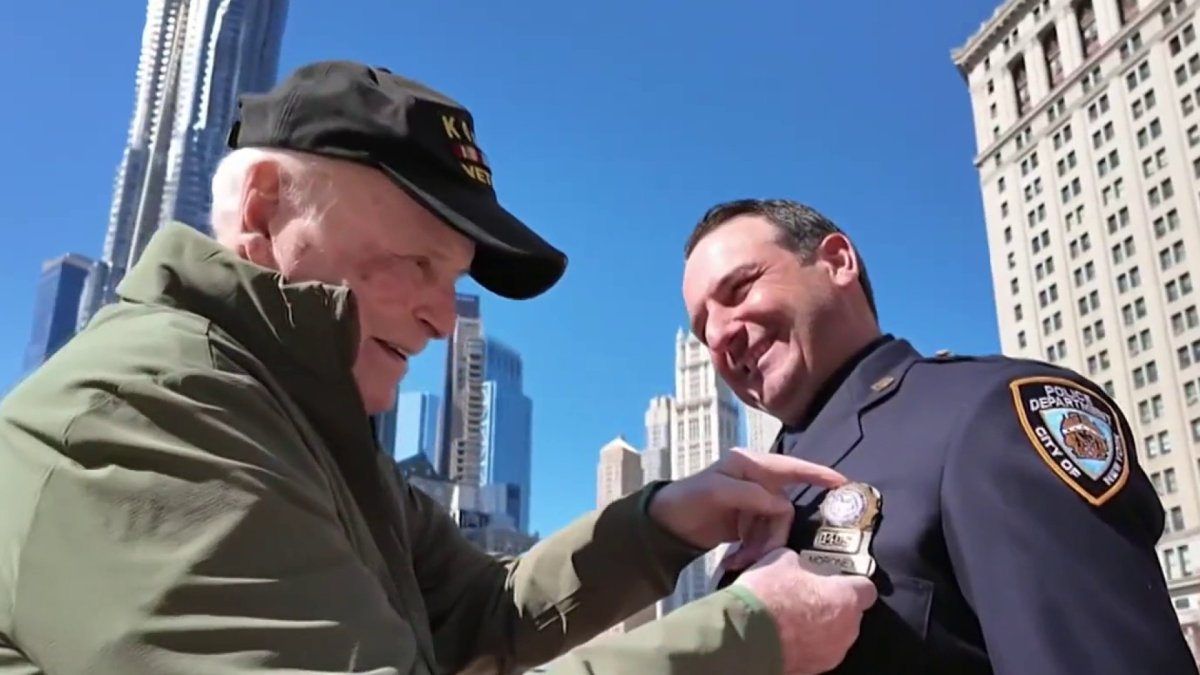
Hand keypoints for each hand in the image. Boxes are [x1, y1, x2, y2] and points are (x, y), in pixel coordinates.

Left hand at [647, 449, 844, 562]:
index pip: (790, 467)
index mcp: (750, 465)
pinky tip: (735, 560)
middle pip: (783, 509)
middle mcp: (755, 482)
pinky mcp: (746, 524)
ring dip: (760, 547)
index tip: (843, 483)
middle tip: (758, 554)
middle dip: (773, 534)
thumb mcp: (716, 491)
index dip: (817, 474)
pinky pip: (762, 538)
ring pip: (774, 528)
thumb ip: (751, 494)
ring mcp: (751, 504)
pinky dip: (752, 551)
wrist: (663, 524)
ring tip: (738, 560)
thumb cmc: (687, 497)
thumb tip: (781, 504)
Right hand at [735, 548, 877, 674]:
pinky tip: (783, 634)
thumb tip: (794, 562)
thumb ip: (798, 562)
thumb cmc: (768, 597)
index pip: (867, 589)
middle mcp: (846, 630)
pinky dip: (804, 645)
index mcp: (846, 599)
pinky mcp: (812, 670)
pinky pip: (815, 652)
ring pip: (833, 636)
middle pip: (850, 614)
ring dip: (819, 627)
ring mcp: (830, 654)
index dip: (851, 582)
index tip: (837, 579)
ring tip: (791, 617)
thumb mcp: (781, 561)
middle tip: (808, 595)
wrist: (745, 635)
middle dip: (832, 606)